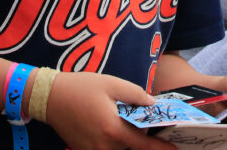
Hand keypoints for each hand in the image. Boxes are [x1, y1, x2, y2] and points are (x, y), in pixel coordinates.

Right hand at [44, 71, 174, 149]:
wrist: (50, 97)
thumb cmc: (81, 87)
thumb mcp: (112, 84)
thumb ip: (136, 94)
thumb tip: (153, 105)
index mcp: (113, 130)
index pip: (144, 145)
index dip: (161, 148)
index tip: (175, 149)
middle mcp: (104, 147)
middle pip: (132, 149)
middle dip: (143, 142)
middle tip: (155, 131)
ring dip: (128, 142)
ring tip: (132, 125)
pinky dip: (115, 143)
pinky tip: (115, 129)